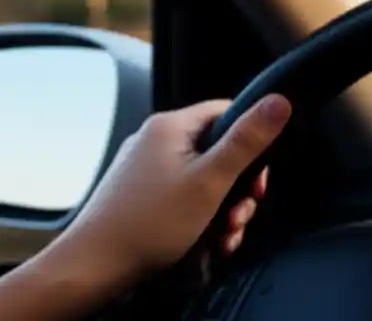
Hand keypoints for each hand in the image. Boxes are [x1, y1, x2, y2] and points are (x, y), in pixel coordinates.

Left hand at [0, 95, 291, 320]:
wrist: (93, 268)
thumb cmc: (147, 225)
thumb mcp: (211, 181)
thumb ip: (247, 141)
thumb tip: (278, 101)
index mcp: (170, 126)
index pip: (228, 113)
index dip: (252, 143)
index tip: (257, 177)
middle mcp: (154, 141)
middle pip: (218, 151)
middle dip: (238, 188)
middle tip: (239, 214)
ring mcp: (145, 169)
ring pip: (203, 179)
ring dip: (222, 208)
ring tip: (221, 235)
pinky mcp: (140, 194)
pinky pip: (183, 196)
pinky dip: (199, 217)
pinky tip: (204, 241)